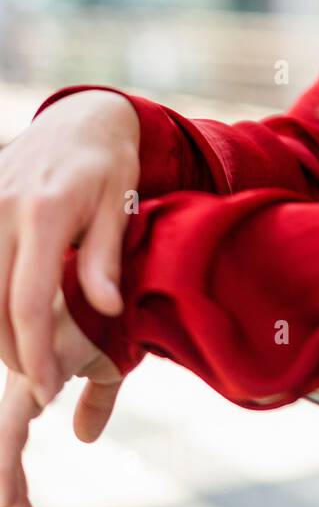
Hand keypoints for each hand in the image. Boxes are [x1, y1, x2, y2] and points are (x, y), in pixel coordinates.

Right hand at [0, 89, 139, 405]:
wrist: (80, 118)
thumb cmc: (109, 164)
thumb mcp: (119, 204)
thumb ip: (104, 258)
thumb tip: (106, 310)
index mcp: (46, 212)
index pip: (30, 300)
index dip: (35, 352)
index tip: (49, 389)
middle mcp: (3, 209)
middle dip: (14, 352)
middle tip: (43, 385)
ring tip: (29, 358)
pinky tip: (12, 325)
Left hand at [0, 287, 122, 506]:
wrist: (139, 289)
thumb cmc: (126, 318)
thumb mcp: (109, 369)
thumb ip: (95, 402)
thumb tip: (83, 437)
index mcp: (34, 380)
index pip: (9, 445)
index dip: (14, 494)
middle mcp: (21, 382)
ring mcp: (24, 382)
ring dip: (5, 505)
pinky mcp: (34, 382)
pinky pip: (7, 440)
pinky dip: (7, 479)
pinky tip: (11, 506)